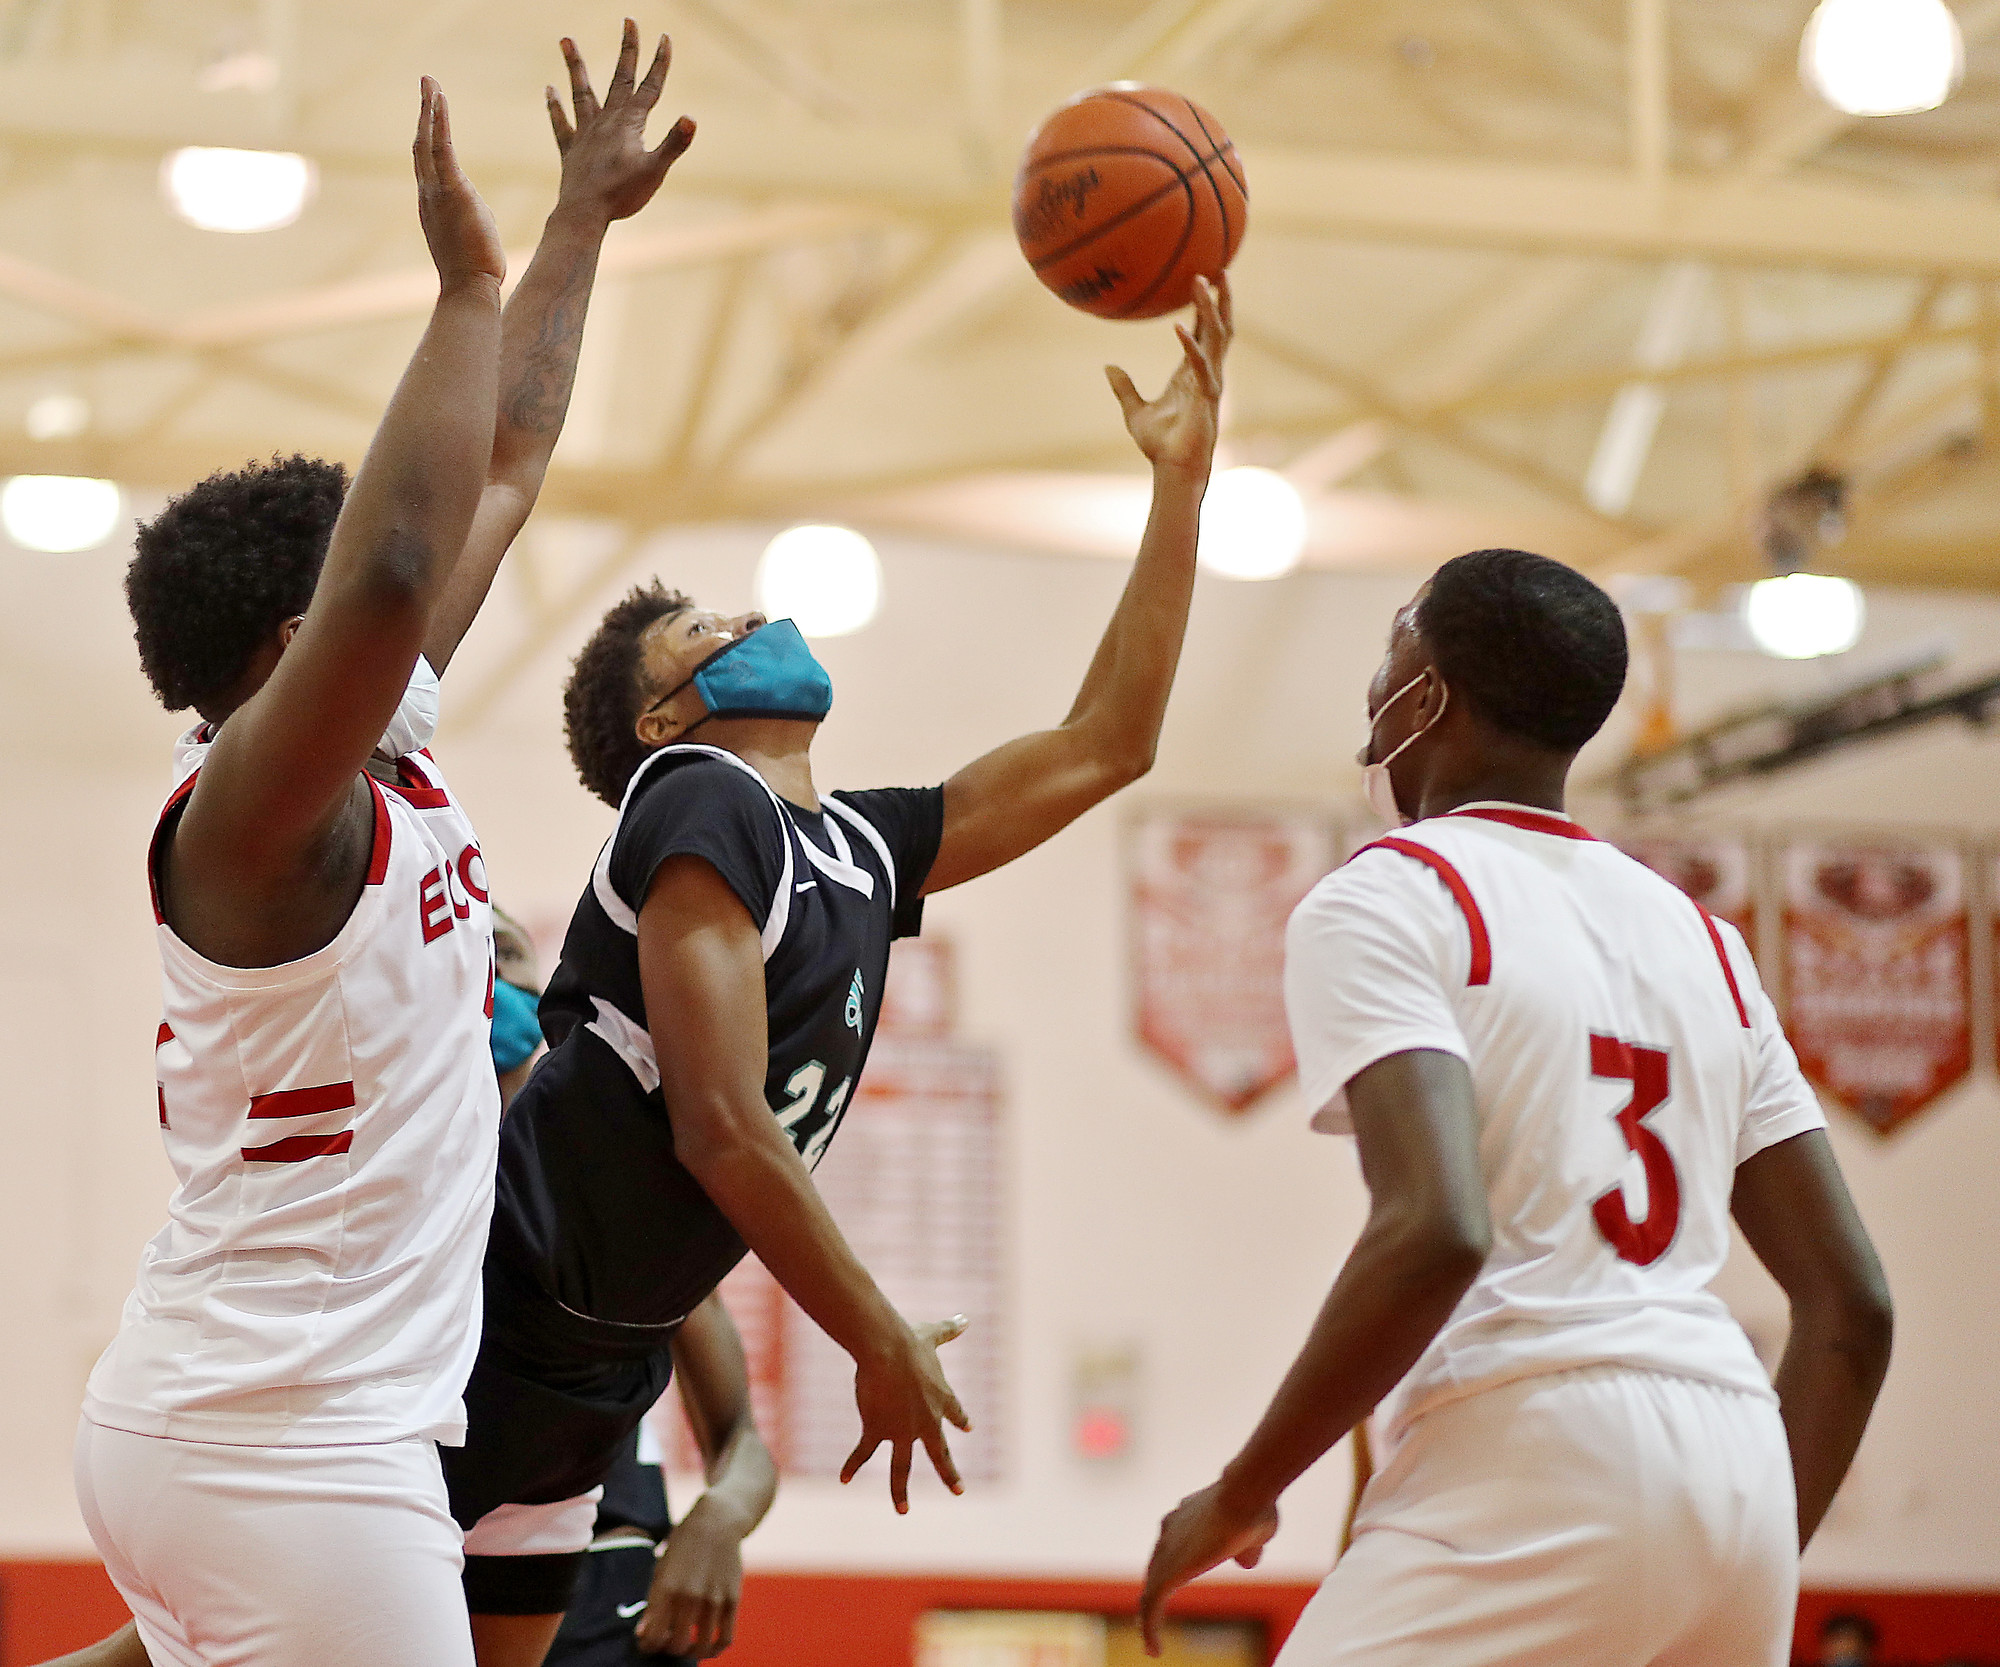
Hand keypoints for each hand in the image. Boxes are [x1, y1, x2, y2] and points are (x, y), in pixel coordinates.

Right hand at [414, 77, 505, 289]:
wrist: (469, 288)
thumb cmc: (476, 271)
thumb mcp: (471, 236)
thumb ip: (470, 215)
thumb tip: (477, 213)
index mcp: (433, 204)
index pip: (427, 162)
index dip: (427, 135)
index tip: (429, 114)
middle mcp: (428, 193)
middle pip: (420, 144)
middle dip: (423, 112)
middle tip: (426, 84)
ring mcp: (436, 191)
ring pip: (426, 141)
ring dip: (428, 108)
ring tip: (430, 82)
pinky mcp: (451, 190)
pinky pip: (442, 147)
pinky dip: (439, 120)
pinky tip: (440, 99)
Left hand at [548, 19, 696, 225]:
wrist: (584, 213)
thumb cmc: (622, 195)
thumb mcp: (655, 171)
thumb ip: (673, 144)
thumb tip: (691, 118)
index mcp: (629, 124)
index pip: (650, 87)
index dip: (659, 62)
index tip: (664, 37)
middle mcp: (606, 121)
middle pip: (619, 79)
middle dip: (627, 50)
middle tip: (628, 20)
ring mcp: (586, 133)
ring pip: (581, 91)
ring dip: (575, 65)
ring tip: (565, 39)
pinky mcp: (571, 149)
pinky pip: (561, 123)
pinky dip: (554, 106)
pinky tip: (548, 89)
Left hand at [634, 1493, 752, 1657]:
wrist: (717, 1521)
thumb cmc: (684, 1545)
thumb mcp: (661, 1569)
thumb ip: (653, 1604)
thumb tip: (644, 1635)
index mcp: (666, 1588)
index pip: (652, 1637)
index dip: (647, 1646)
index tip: (647, 1643)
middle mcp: (690, 1597)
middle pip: (676, 1646)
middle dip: (667, 1649)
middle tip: (666, 1641)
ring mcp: (714, 1599)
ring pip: (701, 1647)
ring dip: (690, 1652)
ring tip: (685, 1645)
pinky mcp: (733, 1599)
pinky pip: (725, 1638)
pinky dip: (715, 1649)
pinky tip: (707, 1647)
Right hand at [840, 1315, 971, 1513]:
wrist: (888, 1352)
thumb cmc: (910, 1342)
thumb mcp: (932, 1336)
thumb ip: (949, 1330)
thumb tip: (966, 1317)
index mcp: (941, 1398)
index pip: (955, 1413)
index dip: (960, 1420)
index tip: (967, 1428)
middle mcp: (925, 1421)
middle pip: (940, 1453)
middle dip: (949, 1473)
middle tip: (958, 1490)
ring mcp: (902, 1430)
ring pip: (903, 1468)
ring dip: (901, 1491)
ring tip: (903, 1510)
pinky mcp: (877, 1430)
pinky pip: (864, 1453)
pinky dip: (852, 1466)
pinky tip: (844, 1479)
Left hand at [1107, 274, 1231, 477]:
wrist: (1172, 470)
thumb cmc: (1160, 445)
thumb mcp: (1134, 410)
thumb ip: (1124, 387)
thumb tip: (1108, 366)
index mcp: (1192, 373)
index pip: (1203, 333)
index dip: (1204, 308)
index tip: (1204, 280)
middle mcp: (1207, 373)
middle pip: (1220, 327)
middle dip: (1221, 298)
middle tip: (1219, 266)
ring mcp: (1210, 383)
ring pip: (1216, 337)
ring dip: (1209, 308)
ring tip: (1202, 281)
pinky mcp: (1206, 397)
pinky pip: (1198, 365)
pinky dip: (1189, 345)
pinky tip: (1176, 326)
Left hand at [1137, 1477, 1280, 1657]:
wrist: (1246, 1495)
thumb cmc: (1255, 1507)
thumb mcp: (1254, 1531)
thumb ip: (1245, 1548)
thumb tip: (1246, 1562)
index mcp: (1187, 1515)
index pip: (1173, 1543)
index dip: (1170, 1564)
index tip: (1173, 1577)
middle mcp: (1170, 1528)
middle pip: (1157, 1565)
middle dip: (1155, 1590)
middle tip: (1151, 1616)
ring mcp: (1166, 1548)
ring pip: (1152, 1587)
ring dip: (1149, 1614)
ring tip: (1152, 1642)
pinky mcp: (1168, 1571)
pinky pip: (1152, 1605)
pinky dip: (1150, 1628)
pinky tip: (1154, 1649)